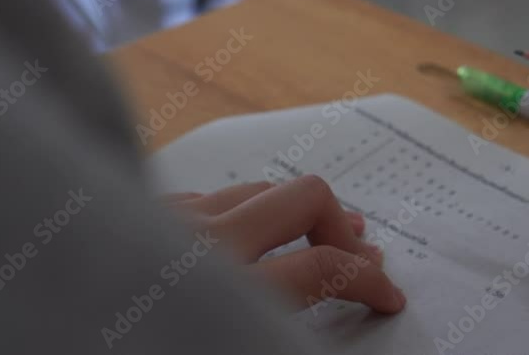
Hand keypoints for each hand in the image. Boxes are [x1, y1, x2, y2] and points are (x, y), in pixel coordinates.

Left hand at [163, 174, 405, 313]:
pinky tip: (249, 234)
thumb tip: (329, 285)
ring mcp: (169, 217)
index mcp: (225, 289)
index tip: (387, 297)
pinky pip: (212, 196)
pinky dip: (243, 213)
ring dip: (296, 214)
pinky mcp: (141, 211)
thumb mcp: (228, 349)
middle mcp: (200, 239)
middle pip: (304, 199)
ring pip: (259, 189)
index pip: (323, 267)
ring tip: (319, 235)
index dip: (368, 282)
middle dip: (342, 228)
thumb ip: (283, 321)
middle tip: (362, 256)